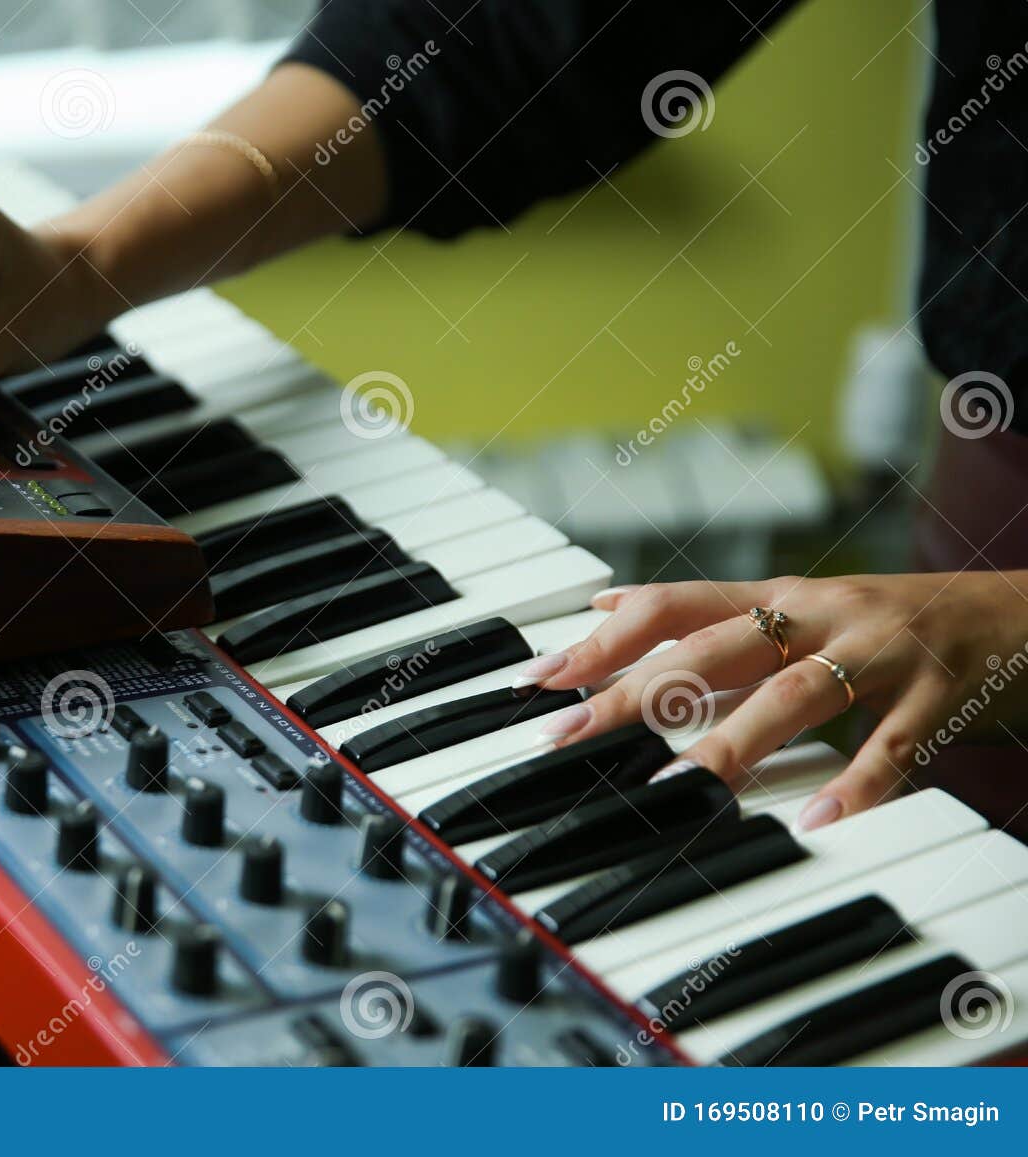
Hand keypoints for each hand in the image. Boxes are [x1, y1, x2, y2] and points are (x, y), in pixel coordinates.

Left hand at [522, 571, 1027, 829]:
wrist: (1024, 614)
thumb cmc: (894, 620)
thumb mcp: (796, 604)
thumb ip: (704, 612)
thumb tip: (602, 602)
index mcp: (778, 597)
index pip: (672, 607)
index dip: (601, 639)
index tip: (539, 680)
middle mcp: (820, 614)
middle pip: (713, 649)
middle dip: (634, 694)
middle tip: (570, 736)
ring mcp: (881, 651)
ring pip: (792, 695)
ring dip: (727, 744)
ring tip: (671, 786)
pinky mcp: (943, 693)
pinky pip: (894, 743)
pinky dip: (857, 785)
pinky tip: (818, 821)